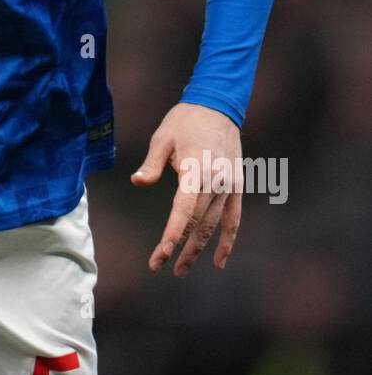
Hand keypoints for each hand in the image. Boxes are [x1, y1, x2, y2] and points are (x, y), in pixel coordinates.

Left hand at [130, 102, 241, 276]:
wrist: (218, 106)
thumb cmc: (184, 121)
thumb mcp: (162, 137)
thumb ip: (152, 163)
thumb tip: (138, 181)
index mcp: (196, 168)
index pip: (184, 209)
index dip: (173, 233)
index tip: (162, 253)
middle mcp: (216, 180)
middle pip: (197, 222)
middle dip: (179, 247)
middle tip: (159, 265)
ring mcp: (229, 185)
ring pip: (214, 225)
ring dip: (199, 248)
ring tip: (181, 268)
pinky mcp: (237, 186)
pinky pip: (234, 218)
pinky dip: (228, 240)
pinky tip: (220, 260)